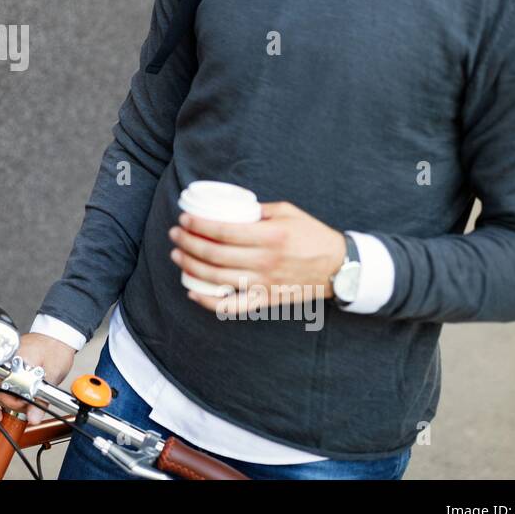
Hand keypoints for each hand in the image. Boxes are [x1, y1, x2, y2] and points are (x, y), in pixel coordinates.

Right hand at [0, 332, 76, 425]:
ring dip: (2, 403)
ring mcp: (4, 365)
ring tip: (15, 410)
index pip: (3, 387)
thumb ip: (41, 399)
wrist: (58, 335)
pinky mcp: (7, 368)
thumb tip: (33, 417)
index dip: (13, 401)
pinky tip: (2, 409)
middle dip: (11, 404)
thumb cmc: (55, 348)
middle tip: (26, 409)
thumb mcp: (53, 374)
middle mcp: (4, 362)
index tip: (25, 407)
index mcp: (13, 360)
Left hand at [169, 200, 346, 314]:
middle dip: (188, 243)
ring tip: (177, 255)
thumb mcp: (288, 212)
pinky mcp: (265, 300)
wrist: (339, 267)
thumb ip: (258, 210)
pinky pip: (232, 306)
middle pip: (215, 255)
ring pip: (217, 279)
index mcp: (271, 236)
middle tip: (175, 235)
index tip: (184, 219)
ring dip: (191, 266)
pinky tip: (192, 291)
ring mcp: (264, 284)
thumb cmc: (312, 235)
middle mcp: (265, 262)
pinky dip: (208, 301)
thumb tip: (229, 207)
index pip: (223, 232)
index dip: (198, 226)